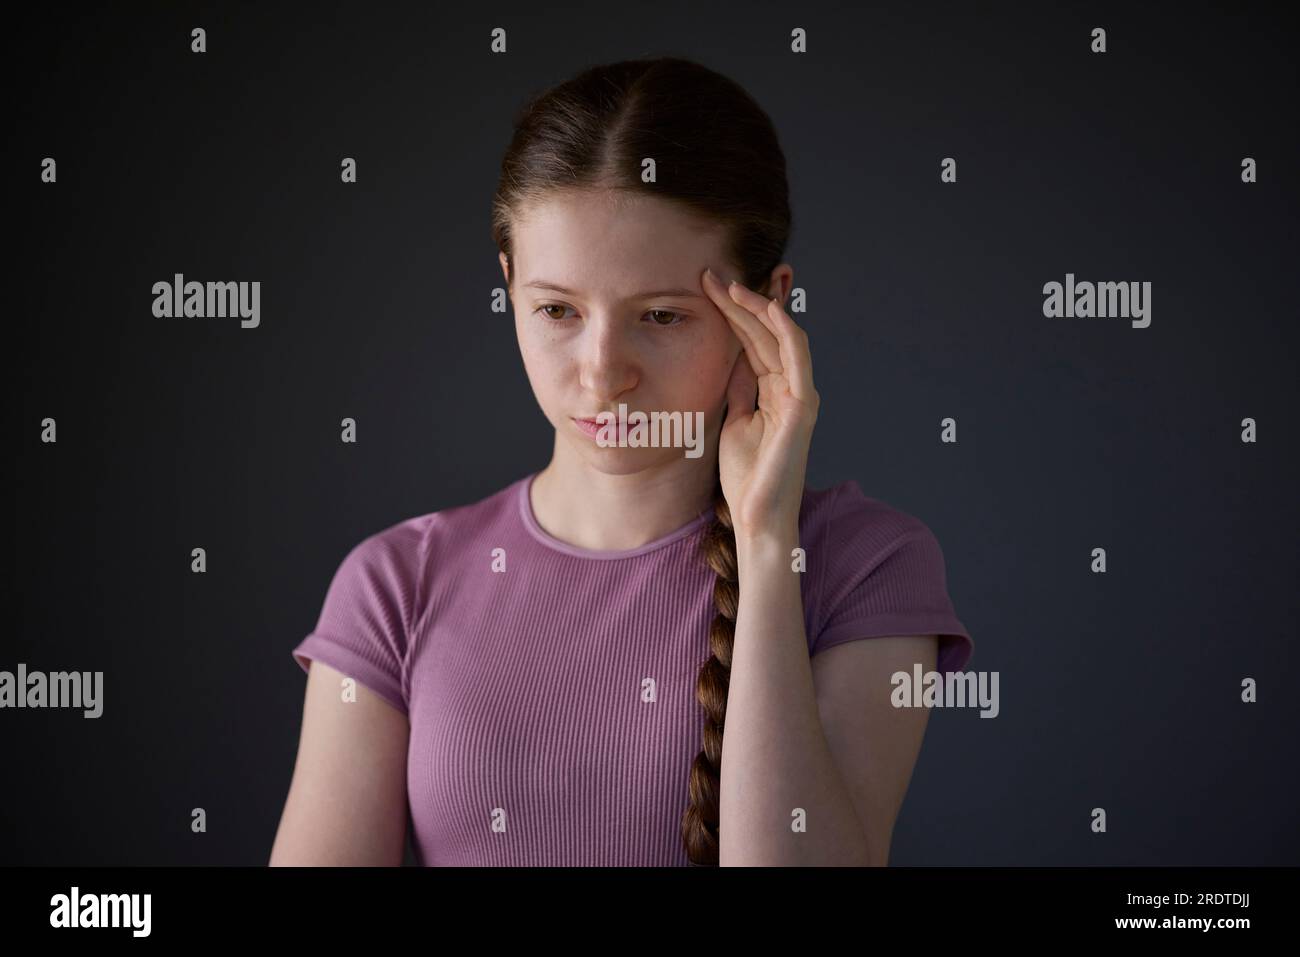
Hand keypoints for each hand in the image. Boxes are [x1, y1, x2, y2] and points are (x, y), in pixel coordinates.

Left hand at [701, 266, 819, 540]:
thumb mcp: (733, 420)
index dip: (731, 313)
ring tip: (731, 285)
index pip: (753, 341)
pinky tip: (766, 308)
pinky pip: (797, 358)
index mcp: (773, 391)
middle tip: (711, 275)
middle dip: (740, 302)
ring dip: (758, 307)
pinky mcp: (803, 407)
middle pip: (765, 333)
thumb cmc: (746, 477)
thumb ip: (737, 389)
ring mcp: (800, 395)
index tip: (704, 289)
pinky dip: (784, 330)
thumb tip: (728, 357)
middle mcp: (790, 388)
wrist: (757, 517)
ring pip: (782, 337)